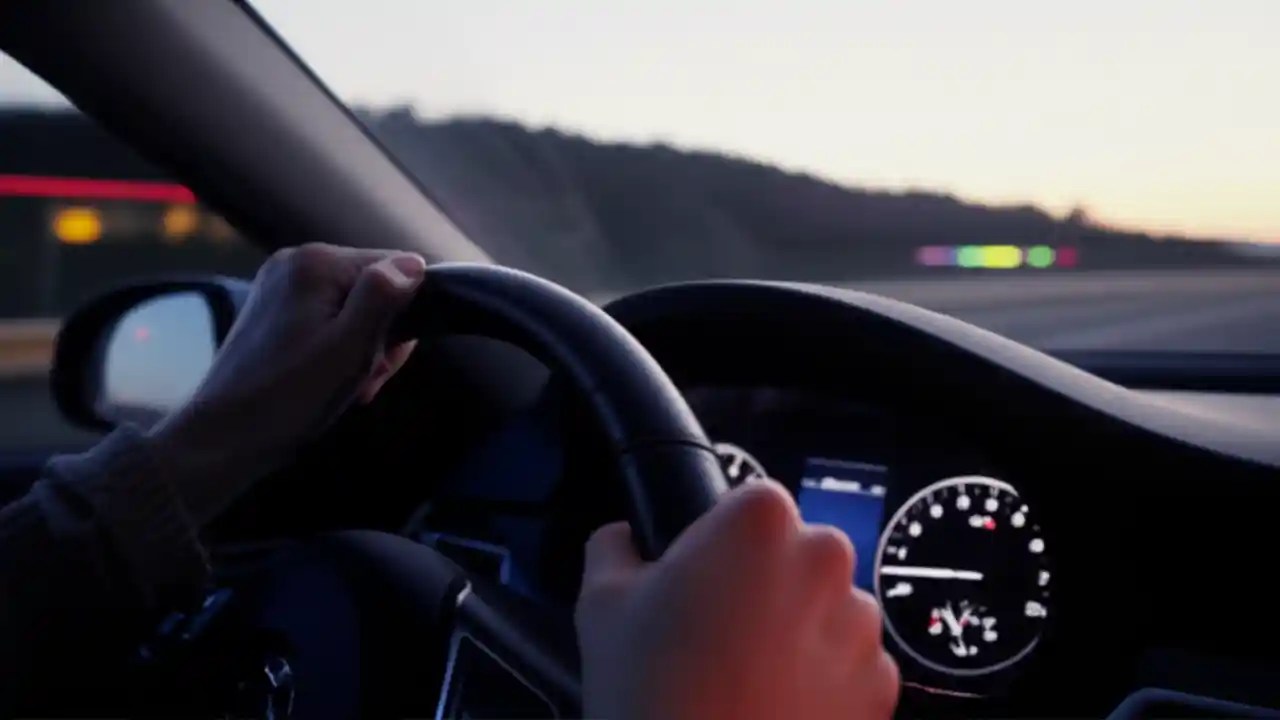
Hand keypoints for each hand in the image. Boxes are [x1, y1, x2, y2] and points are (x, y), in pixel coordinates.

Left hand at [150, 243, 425, 522]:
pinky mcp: (274, 308)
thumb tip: (414, 264)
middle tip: (360, 380)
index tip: (380, 362)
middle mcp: (296, 261)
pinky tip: (324, 378)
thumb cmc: (289, 398)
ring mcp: (281, 284)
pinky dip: (336, 349)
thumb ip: (382, 298)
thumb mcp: (349, 349)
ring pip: (355, 307)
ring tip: (341, 384)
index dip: (403, 318)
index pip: (398, 270)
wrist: (224, 436)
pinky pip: (328, 318)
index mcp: (317, 262)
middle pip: (376, 288)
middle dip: (380, 337)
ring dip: (359, 348)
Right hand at [575, 482, 899, 719]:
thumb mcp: (600, 602)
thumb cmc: (652, 691)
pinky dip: (821, 680)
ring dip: (795, 629)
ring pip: (825, 608)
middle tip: (715, 634)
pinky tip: (773, 705)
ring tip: (744, 678)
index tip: (699, 582)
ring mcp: (861, 624)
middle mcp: (825, 558)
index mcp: (761, 520)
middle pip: (795, 552)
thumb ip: (614, 547)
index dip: (720, 541)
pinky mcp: (883, 684)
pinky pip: (848, 664)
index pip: (750, 502)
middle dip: (764, 583)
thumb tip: (622, 537)